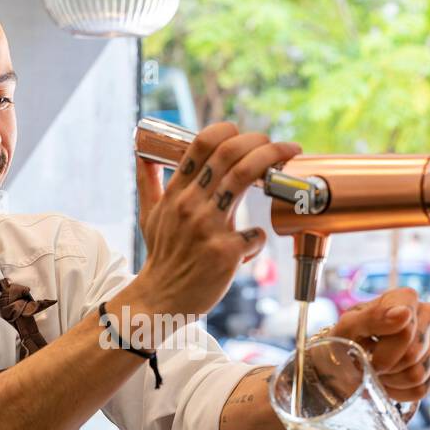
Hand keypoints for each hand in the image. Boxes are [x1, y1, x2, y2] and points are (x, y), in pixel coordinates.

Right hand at [129, 123, 300, 317]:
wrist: (161, 299)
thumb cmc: (162, 256)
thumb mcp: (148, 215)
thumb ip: (148, 181)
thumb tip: (143, 152)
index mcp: (176, 192)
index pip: (202, 143)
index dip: (228, 130)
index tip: (244, 134)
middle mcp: (191, 204)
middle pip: (230, 153)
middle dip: (261, 141)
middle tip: (277, 144)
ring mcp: (208, 227)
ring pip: (245, 177)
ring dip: (271, 160)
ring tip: (287, 160)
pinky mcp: (225, 252)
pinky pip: (256, 233)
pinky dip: (259, 236)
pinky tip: (251, 244)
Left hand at [331, 286, 429, 401]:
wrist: (346, 362)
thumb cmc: (347, 340)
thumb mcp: (348, 328)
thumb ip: (373, 317)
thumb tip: (404, 313)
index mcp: (406, 299)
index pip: (406, 330)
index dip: (383, 351)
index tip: (367, 350)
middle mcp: (428, 315)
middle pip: (412, 354)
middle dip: (385, 366)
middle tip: (369, 362)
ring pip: (418, 374)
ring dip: (390, 380)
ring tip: (378, 371)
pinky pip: (423, 388)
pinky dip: (399, 391)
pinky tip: (389, 381)